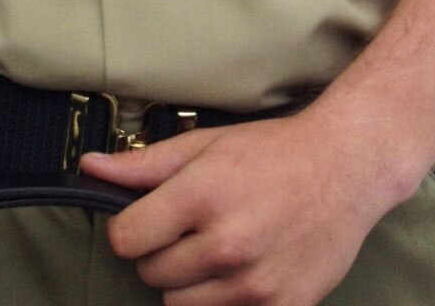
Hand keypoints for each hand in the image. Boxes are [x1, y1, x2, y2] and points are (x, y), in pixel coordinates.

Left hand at [81, 112, 403, 305]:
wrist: (344, 169)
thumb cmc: (272, 153)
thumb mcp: (202, 144)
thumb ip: (142, 165)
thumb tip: (91, 168)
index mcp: (200, 197)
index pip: (125, 240)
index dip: (127, 229)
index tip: (142, 221)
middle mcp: (225, 244)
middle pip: (151, 274)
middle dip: (159, 252)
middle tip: (186, 229)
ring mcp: (254, 283)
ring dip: (187, 283)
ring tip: (212, 249)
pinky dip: (221, 302)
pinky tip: (237, 272)